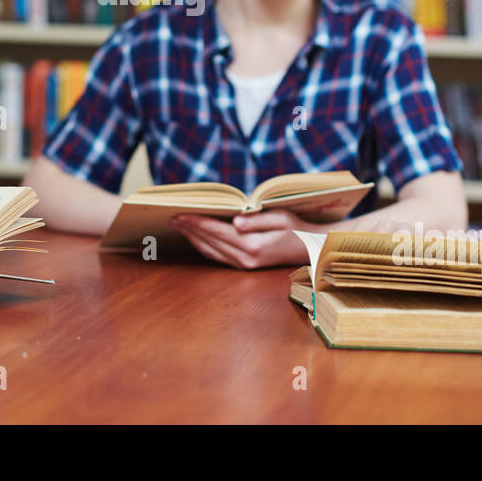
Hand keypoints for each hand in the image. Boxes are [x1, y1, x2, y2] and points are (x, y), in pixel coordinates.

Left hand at [169, 209, 307, 269]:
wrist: (309, 249)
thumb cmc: (296, 229)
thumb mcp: (281, 218)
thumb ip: (257, 220)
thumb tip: (236, 222)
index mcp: (253, 246)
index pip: (217, 231)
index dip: (197, 222)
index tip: (180, 213)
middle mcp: (246, 259)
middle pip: (210, 241)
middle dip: (190, 228)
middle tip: (172, 216)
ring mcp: (244, 265)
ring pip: (210, 251)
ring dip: (193, 238)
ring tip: (179, 225)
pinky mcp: (244, 266)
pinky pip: (217, 256)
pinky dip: (203, 245)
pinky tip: (195, 236)